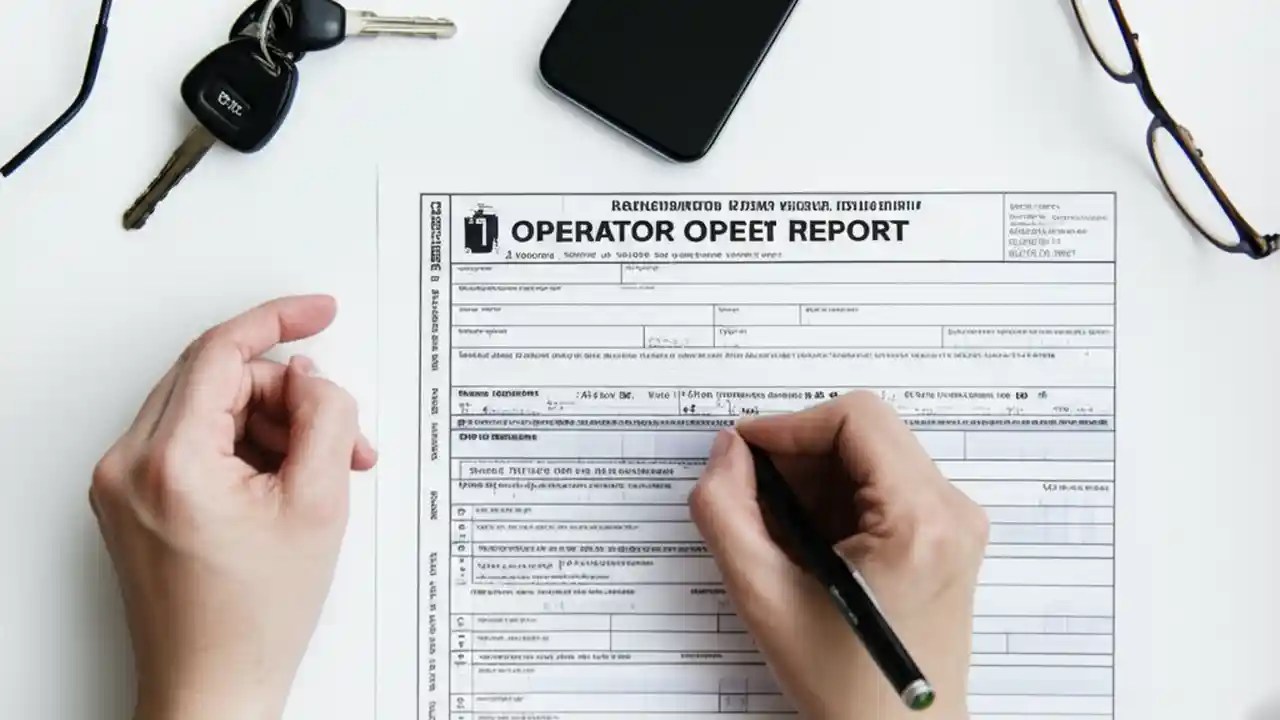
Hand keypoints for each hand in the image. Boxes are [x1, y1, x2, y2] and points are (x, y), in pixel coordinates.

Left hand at [89, 295, 376, 719]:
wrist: (213, 686)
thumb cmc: (254, 619)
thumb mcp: (319, 504)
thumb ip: (325, 419)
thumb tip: (313, 380)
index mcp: (169, 461)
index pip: (222, 352)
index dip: (278, 320)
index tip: (317, 310)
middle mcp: (129, 465)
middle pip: (215, 378)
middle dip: (286, 395)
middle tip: (337, 433)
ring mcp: (122, 483)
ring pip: (206, 407)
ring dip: (269, 425)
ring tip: (318, 473)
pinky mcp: (130, 499)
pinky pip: (192, 441)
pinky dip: (242, 448)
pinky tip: (281, 483)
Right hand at [689, 392, 988, 719]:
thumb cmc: (848, 687)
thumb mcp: (765, 597)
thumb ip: (727, 512)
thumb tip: (728, 452)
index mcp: (921, 522)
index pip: (856, 418)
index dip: (789, 425)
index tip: (746, 452)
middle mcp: (952, 513)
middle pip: (865, 432)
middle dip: (799, 455)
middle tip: (755, 497)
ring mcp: (954, 523)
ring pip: (871, 455)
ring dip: (816, 479)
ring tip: (782, 533)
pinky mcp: (945, 535)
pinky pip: (884, 484)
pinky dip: (837, 498)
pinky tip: (810, 544)